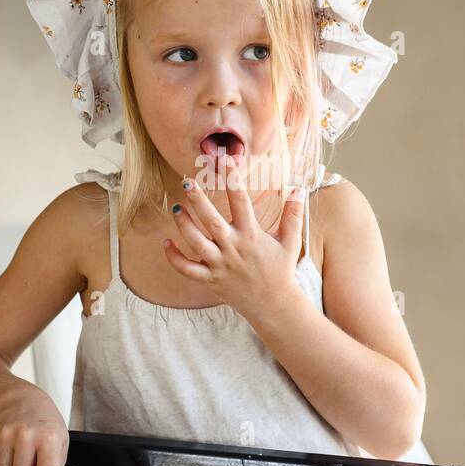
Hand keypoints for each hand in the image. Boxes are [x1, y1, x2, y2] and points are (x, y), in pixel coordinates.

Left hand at [163, 157, 305, 323]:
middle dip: (198, 200)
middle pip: (212, 221)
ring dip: (184, 225)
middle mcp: (233, 248)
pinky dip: (174, 257)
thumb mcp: (291, 242)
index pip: (241, 201)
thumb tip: (298, 189)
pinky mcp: (210, 279)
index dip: (232, 179)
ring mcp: (220, 265)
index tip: (224, 160)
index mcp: (252, 236)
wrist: (273, 305)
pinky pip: (187, 269)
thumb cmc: (281, 270)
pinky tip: (166, 242)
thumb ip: (293, 215)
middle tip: (186, 181)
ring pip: (196, 243)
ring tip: (176, 207)